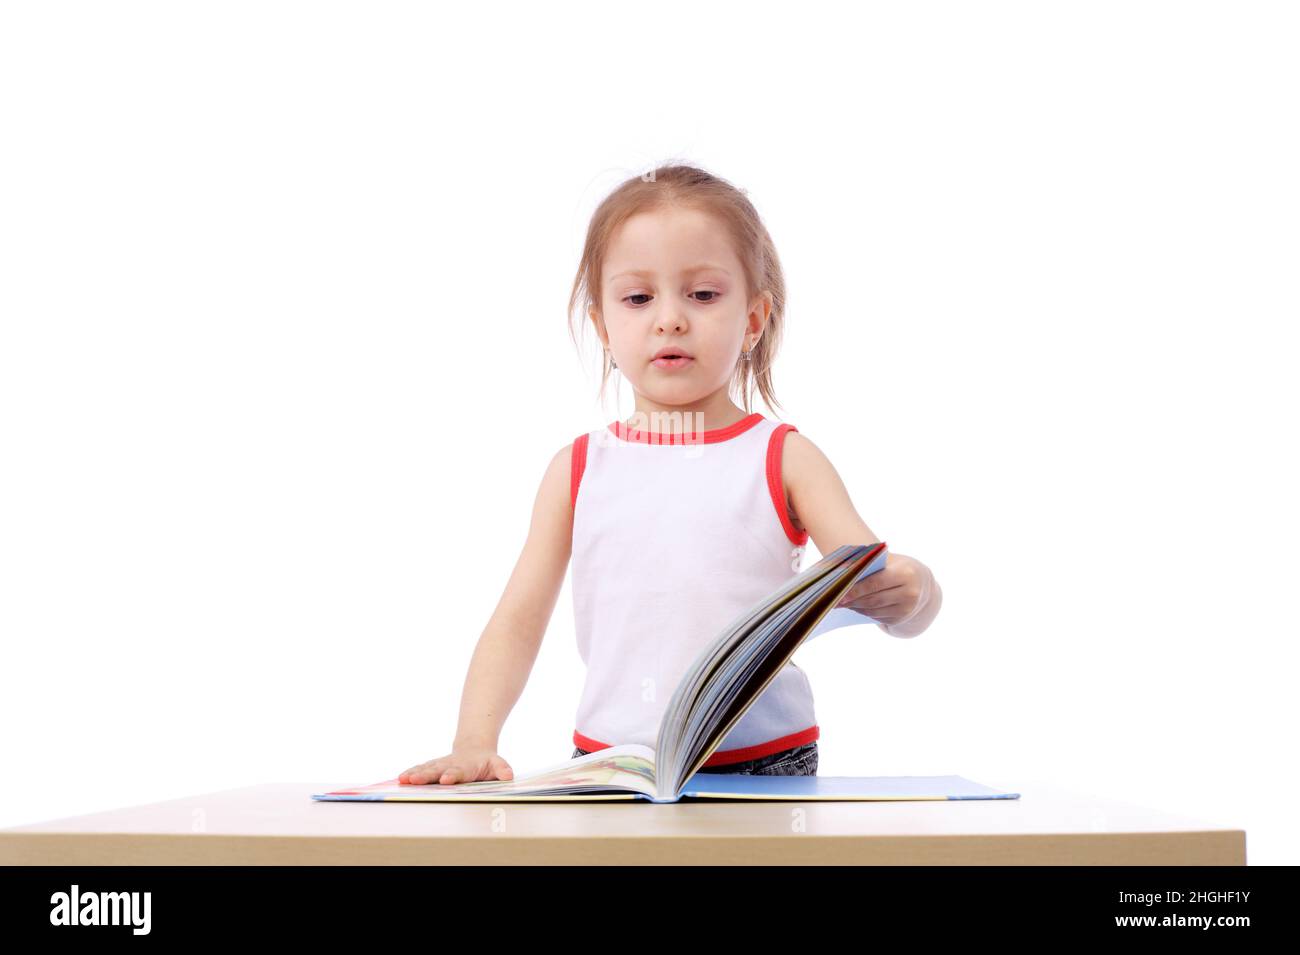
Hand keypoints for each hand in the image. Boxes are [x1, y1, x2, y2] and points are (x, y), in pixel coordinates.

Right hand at [399, 746, 513, 785]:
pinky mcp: (432, 766)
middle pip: (437, 770)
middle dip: (426, 776)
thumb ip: (502, 769)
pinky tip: (400, 779)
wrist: (474, 748)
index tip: (445, 779)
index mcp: (466, 767)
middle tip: (415, 780)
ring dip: (414, 774)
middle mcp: (451, 765)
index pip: (459, 772)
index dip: (452, 775)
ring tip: (403, 779)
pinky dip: (410, 773)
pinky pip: (420, 769)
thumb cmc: (487, 762)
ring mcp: (440, 765)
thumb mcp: (498, 764)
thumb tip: (508, 775)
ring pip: (426, 768)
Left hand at [836, 552, 932, 628]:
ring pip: (874, 610)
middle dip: (852, 600)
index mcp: (906, 574)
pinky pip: (877, 617)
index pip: (875, 583)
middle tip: (835, 600)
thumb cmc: (899, 568)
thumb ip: (871, 566)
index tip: (840, 592)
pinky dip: (864, 612)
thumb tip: (843, 575)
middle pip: (873, 599)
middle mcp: (909, 593)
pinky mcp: (901, 619)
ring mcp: (907, 609)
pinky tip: (855, 607)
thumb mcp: (891, 562)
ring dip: (855, 607)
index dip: (856, 589)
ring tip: (842, 603)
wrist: (922, 583)